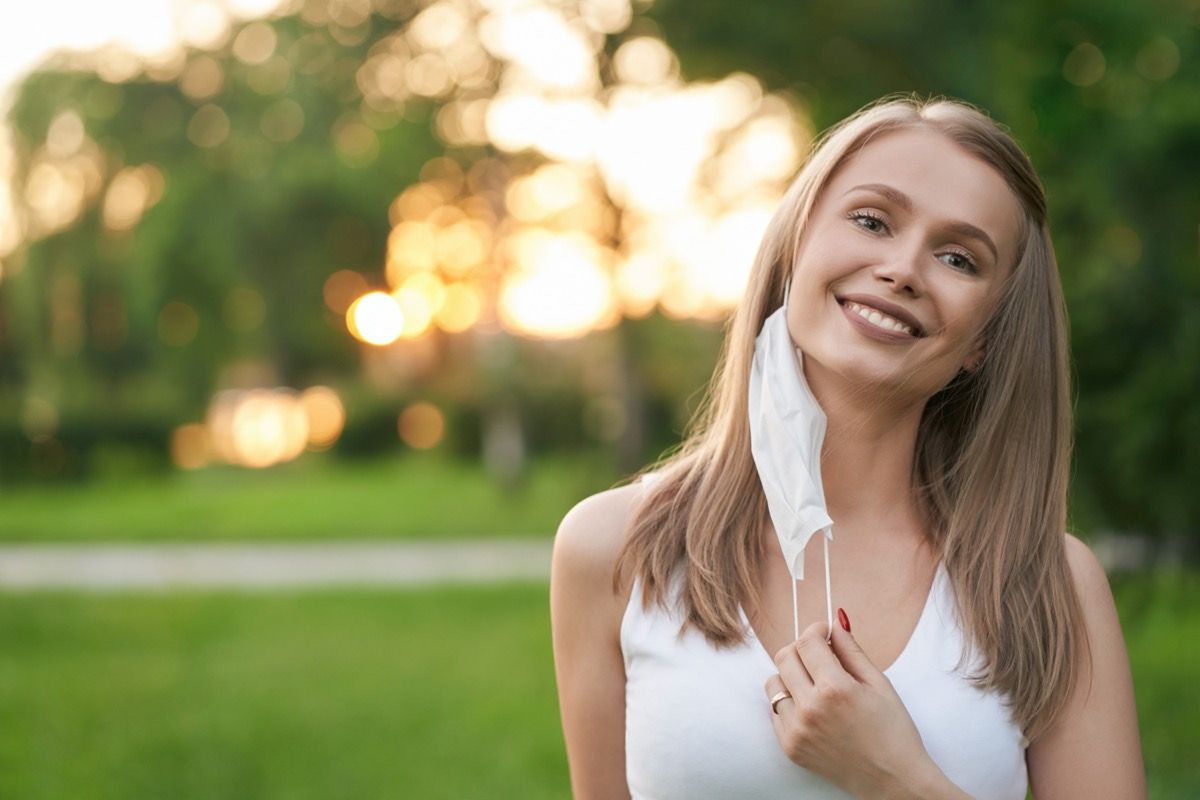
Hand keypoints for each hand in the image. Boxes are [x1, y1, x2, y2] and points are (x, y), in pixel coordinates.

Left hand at [764, 614, 941, 798]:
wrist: (893, 781)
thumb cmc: (893, 732)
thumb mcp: (879, 684)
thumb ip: (852, 650)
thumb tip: (834, 621)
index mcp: (835, 689)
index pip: (807, 642)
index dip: (816, 630)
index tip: (823, 632)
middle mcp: (810, 709)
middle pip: (784, 657)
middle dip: (801, 649)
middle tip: (819, 655)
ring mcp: (796, 730)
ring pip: (774, 683)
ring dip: (791, 676)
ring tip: (815, 685)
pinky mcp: (789, 747)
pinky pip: (775, 710)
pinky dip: (789, 703)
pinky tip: (812, 709)